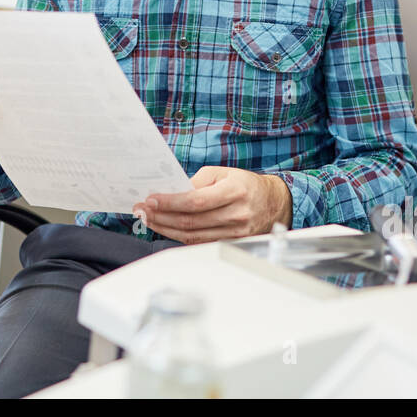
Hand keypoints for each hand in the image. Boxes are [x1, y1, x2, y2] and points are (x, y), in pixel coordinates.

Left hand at [133, 166, 291, 244]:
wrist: (274, 203)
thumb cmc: (246, 185)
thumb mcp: (223, 173)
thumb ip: (197, 181)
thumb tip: (171, 192)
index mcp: (234, 191)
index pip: (195, 201)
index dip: (170, 202)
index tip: (151, 200)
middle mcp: (236, 214)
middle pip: (190, 221)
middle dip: (161, 216)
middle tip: (143, 210)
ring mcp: (235, 232)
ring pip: (192, 235)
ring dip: (166, 228)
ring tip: (149, 219)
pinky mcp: (230, 243)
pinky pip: (199, 242)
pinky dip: (179, 236)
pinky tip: (166, 228)